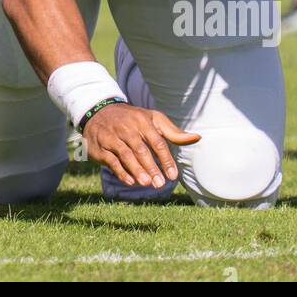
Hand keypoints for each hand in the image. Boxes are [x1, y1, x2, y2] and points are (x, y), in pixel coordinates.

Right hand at [82, 103, 198, 188]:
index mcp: (142, 121)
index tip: (173, 176)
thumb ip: (173, 132)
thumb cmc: (133, 119)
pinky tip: (131, 182)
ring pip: (126, 155)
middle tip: (160, 184)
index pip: (157, 142)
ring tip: (147, 184)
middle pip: (141, 149)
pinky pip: (111, 160)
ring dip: (137, 170)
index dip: (166, 159)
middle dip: (151, 167)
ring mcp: (112, 137)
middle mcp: (126, 128)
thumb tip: (197, 137)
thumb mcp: (153, 120)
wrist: (99, 111)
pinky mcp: (100, 147)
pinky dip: (121, 172)